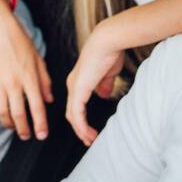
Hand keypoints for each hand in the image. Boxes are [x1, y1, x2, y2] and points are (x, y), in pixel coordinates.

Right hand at [0, 13, 52, 139]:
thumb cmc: (22, 44)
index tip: (42, 135)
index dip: (40, 125)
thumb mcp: (39, 61)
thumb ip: (45, 82)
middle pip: (18, 115)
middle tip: (26, 136)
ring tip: (12, 126)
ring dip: (8, 124)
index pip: (37, 108)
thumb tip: (49, 101)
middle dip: (23, 130)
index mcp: (30, 79)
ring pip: (1, 112)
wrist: (0, 31)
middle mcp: (14, 83)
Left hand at [65, 22, 123, 145]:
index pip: (76, 104)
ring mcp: (74, 88)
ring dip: (81, 131)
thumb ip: (103, 85)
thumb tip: (102, 95)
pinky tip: (88, 134)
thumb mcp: (107, 72)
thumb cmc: (110, 51)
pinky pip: (76, 114)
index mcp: (79, 80)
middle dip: (80, 129)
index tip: (90, 129)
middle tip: (89, 140)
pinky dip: (81, 126)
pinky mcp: (78, 91)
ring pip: (72, 116)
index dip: (81, 118)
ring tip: (90, 140)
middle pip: (71, 113)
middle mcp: (73, 84)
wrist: (108, 41)